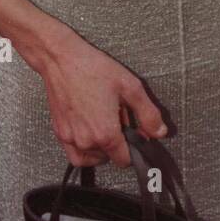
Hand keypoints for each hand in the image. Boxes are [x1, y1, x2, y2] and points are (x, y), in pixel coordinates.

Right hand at [36, 24, 166, 168]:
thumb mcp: (130, 87)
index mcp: (106, 133)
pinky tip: (90, 132)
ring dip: (101, 148)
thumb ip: (148, 114)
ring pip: (93, 158)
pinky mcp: (60, 134)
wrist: (62, 60)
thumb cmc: (94, 69)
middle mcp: (87, 141)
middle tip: (118, 118)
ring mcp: (71, 139)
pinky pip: (76, 156)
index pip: (125, 160)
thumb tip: (160, 132)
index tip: (135, 134)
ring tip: (103, 122)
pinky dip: (85, 151)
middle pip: (110, 157)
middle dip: (118, 143)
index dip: (134, 149)